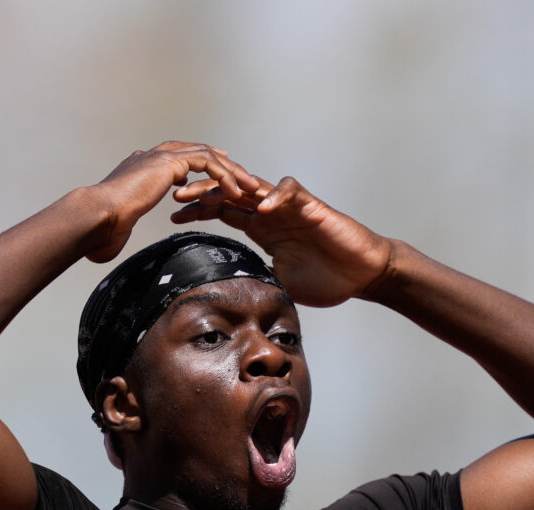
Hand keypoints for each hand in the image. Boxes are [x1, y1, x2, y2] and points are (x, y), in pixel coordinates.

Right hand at [84, 142, 260, 262]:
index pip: (181, 157)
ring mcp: (161, 156)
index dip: (203, 166)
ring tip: (249, 189)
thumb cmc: (103, 225)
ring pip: (208, 155)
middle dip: (224, 166)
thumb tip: (111, 241)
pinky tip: (234, 192)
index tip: (220, 177)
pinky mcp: (170, 162)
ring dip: (231, 172)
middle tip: (244, 181)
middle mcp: (153, 155)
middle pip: (199, 152)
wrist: (99, 214)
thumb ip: (123, 222)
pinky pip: (207, 164)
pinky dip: (223, 176)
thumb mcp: (118, 222)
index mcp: (143, 164)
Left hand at [170, 173, 393, 307]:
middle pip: (231, 192)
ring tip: (204, 193)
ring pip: (254, 186)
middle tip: (176, 196)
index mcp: (261, 229)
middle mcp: (271, 212)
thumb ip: (253, 281)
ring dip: (229, 187)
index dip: (199, 210)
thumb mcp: (277, 284)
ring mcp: (290, 206)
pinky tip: (260, 206)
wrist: (360, 274)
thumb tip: (224, 299)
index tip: (173, 216)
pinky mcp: (312, 205)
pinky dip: (275, 196)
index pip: (223, 211)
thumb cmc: (324, 278)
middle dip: (203, 192)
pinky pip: (290, 191)